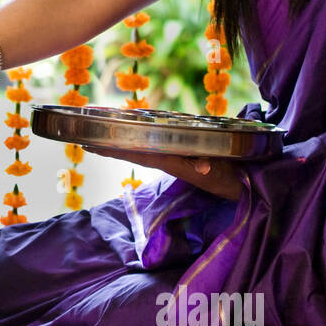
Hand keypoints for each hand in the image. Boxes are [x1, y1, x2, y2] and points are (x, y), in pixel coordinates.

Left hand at [81, 146, 244, 200]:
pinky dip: (136, 142)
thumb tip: (201, 169)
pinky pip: (152, 149)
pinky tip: (128, 138)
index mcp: (172, 162)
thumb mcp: (224, 172)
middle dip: (107, 147)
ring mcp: (173, 161)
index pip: (136, 154)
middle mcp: (168, 161)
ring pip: (139, 151)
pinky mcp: (180, 159)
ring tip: (96, 139)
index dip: (114, 149)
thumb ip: (213, 167)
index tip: (90, 145)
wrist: (244, 187)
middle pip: (131, 153)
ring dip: (118, 146)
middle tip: (81, 139)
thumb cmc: (234, 176)